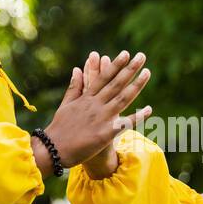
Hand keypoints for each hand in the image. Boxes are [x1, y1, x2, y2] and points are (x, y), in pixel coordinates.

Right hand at [42, 50, 151, 170]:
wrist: (53, 150)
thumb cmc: (59, 129)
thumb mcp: (65, 105)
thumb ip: (74, 88)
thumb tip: (77, 69)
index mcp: (86, 98)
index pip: (103, 77)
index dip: (115, 65)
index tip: (126, 53)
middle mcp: (95, 105)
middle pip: (116, 84)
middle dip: (130, 69)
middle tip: (141, 56)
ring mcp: (100, 119)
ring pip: (123, 99)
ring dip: (136, 85)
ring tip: (147, 73)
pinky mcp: (104, 134)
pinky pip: (124, 124)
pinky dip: (137, 116)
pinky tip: (149, 109)